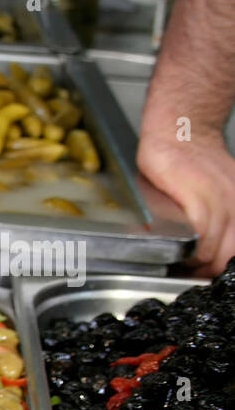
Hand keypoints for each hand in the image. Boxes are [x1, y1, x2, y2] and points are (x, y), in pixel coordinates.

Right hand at [137, 128, 234, 276]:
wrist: (180, 132)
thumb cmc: (187, 163)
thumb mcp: (212, 191)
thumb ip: (213, 217)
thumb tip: (202, 245)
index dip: (219, 266)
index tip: (202, 273)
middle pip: (231, 252)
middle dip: (210, 270)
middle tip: (190, 276)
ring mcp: (221, 199)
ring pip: (218, 248)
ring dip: (199, 264)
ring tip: (183, 268)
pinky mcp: (199, 196)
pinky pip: (203, 234)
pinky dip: (194, 250)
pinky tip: (182, 253)